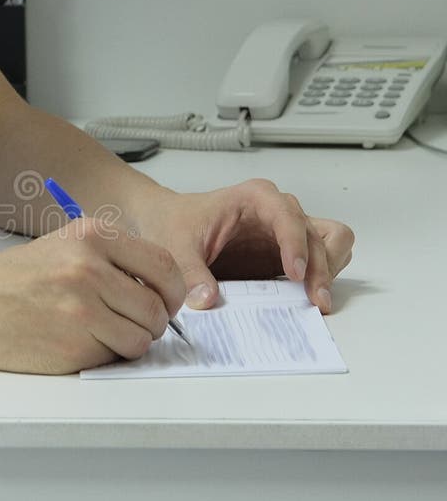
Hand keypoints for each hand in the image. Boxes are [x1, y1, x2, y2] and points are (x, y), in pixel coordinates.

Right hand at [0, 217, 185, 373]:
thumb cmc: (15, 279)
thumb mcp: (64, 245)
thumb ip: (113, 258)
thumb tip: (162, 288)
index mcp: (92, 236)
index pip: (164, 266)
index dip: (172, 291)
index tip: (166, 301)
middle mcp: (90, 268)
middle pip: (159, 306)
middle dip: (153, 322)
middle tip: (134, 323)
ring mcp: (82, 308)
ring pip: (143, 337)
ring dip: (131, 341)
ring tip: (102, 333)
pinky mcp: (74, 345)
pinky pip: (116, 356)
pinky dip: (107, 355)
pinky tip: (81, 342)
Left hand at [137, 179, 353, 312]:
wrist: (168, 223)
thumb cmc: (176, 223)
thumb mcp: (176, 246)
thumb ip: (191, 272)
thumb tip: (208, 299)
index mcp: (256, 198)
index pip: (290, 216)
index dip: (296, 245)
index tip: (296, 273)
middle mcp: (278, 211)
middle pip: (322, 233)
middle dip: (323, 267)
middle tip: (315, 299)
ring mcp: (286, 232)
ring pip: (332, 244)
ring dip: (329, 272)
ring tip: (315, 302)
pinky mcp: (286, 254)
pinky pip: (320, 263)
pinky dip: (319, 280)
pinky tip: (304, 301)